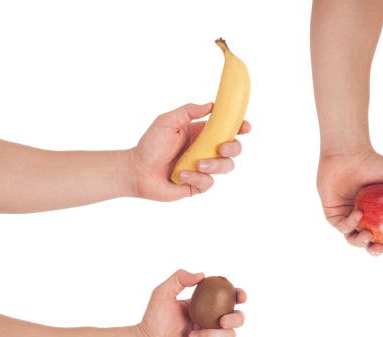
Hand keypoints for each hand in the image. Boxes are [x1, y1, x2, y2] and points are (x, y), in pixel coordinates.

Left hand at [130, 103, 249, 200]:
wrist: (137, 171)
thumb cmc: (150, 145)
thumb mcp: (167, 121)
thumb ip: (189, 111)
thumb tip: (211, 105)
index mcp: (201, 134)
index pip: (226, 130)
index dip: (239, 127)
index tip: (245, 126)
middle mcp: (206, 151)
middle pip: (233, 149)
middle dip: (233, 148)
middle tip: (221, 148)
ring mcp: (204, 169)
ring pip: (226, 167)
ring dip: (214, 165)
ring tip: (196, 164)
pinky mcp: (198, 186)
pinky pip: (209, 182)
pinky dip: (196, 178)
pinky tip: (181, 175)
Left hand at [134, 269, 245, 336]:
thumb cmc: (152, 320)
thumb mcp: (162, 293)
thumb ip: (179, 279)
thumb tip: (202, 275)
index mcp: (205, 307)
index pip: (229, 299)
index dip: (239, 296)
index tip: (240, 296)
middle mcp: (211, 323)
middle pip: (237, 319)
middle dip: (236, 319)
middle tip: (222, 320)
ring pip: (229, 336)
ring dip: (211, 335)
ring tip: (190, 336)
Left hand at [317, 149, 382, 255]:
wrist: (348, 153)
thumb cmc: (376, 162)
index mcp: (382, 216)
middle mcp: (365, 220)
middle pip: (371, 243)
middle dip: (376, 251)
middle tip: (382, 248)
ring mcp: (348, 219)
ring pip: (354, 240)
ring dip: (362, 243)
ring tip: (368, 235)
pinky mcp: (333, 216)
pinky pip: (343, 227)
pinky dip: (351, 224)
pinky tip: (358, 214)